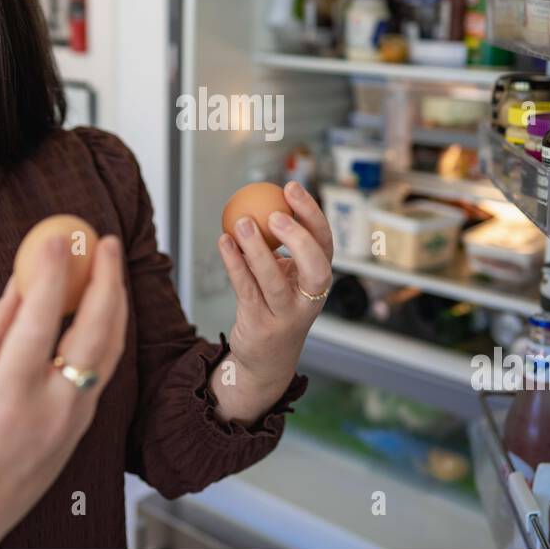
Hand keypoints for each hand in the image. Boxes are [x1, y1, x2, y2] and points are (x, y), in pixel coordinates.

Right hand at [0, 232, 127, 547]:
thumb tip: (22, 280)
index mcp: (9, 393)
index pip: (40, 320)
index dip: (52, 274)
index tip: (58, 239)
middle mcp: (52, 405)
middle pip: (95, 330)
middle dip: (107, 279)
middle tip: (106, 242)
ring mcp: (77, 415)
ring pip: (112, 347)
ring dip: (117, 299)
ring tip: (110, 262)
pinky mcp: (88, 421)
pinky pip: (106, 365)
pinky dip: (110, 328)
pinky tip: (105, 303)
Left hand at [216, 180, 333, 394]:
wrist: (268, 360)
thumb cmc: (277, 306)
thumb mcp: (286, 277)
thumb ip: (279, 247)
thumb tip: (262, 201)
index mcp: (319, 280)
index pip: (325, 243)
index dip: (311, 214)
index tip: (290, 189)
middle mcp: (309, 299)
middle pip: (315, 267)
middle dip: (299, 238)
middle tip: (274, 213)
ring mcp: (286, 316)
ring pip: (274, 282)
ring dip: (257, 250)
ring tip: (242, 223)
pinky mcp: (261, 326)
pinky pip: (246, 291)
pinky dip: (234, 264)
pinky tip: (224, 242)